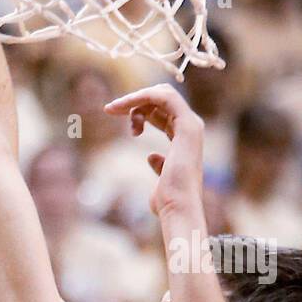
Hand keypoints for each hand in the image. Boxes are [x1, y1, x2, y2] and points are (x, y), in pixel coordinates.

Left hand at [103, 84, 204, 217]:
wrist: (177, 208)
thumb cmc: (167, 200)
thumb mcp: (160, 178)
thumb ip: (159, 164)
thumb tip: (152, 157)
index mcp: (184, 139)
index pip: (161, 111)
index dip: (138, 109)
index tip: (114, 113)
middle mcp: (190, 128)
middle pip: (160, 99)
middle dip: (135, 100)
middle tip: (110, 109)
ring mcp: (191, 126)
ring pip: (162, 94)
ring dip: (134, 99)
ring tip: (114, 112)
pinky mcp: (188, 126)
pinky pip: (165, 97)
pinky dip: (143, 95)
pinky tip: (124, 105)